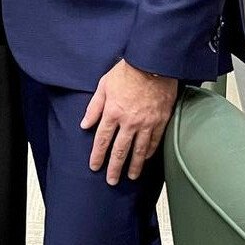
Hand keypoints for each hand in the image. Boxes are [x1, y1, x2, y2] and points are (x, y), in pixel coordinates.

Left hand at [81, 60, 178, 184]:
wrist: (153, 63)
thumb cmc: (128, 71)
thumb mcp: (104, 85)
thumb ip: (94, 107)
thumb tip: (84, 124)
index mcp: (112, 112)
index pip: (102, 140)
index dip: (97, 155)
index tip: (94, 166)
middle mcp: (129, 121)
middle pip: (120, 150)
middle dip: (114, 168)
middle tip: (112, 181)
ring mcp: (146, 123)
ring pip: (139, 150)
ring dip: (134, 166)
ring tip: (131, 176)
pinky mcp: (160, 120)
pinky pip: (155, 141)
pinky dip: (150, 152)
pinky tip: (146, 159)